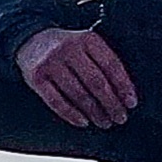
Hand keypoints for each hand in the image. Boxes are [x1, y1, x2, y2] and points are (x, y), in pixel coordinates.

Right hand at [15, 27, 137, 129]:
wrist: (30, 39)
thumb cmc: (67, 48)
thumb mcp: (86, 44)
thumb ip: (103, 61)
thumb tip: (125, 93)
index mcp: (87, 39)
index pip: (111, 65)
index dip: (123, 86)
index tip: (131, 103)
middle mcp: (68, 49)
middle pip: (96, 82)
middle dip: (111, 103)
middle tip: (120, 118)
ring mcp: (50, 63)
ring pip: (78, 94)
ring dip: (94, 112)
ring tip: (104, 122)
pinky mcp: (36, 77)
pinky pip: (56, 101)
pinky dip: (71, 114)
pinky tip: (83, 122)